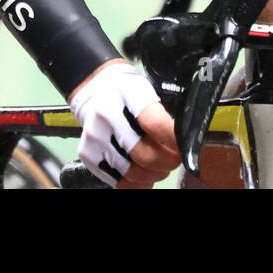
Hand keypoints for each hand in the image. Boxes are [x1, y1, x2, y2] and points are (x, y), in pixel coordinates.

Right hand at [69, 60, 179, 187]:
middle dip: (167, 162)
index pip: (155, 123)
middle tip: (174, 159)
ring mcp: (95, 139)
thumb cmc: (126, 92)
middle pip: (144, 154)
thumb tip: (183, 140)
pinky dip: (137, 183)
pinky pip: (119, 182)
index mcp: (126, 95)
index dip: (173, 140)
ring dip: (154, 174)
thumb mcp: (146, 91)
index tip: (184, 146)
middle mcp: (107, 117)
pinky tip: (145, 174)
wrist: (93, 89)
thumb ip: (162, 114)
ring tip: (160, 166)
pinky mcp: (89, 155)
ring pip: (133, 173)